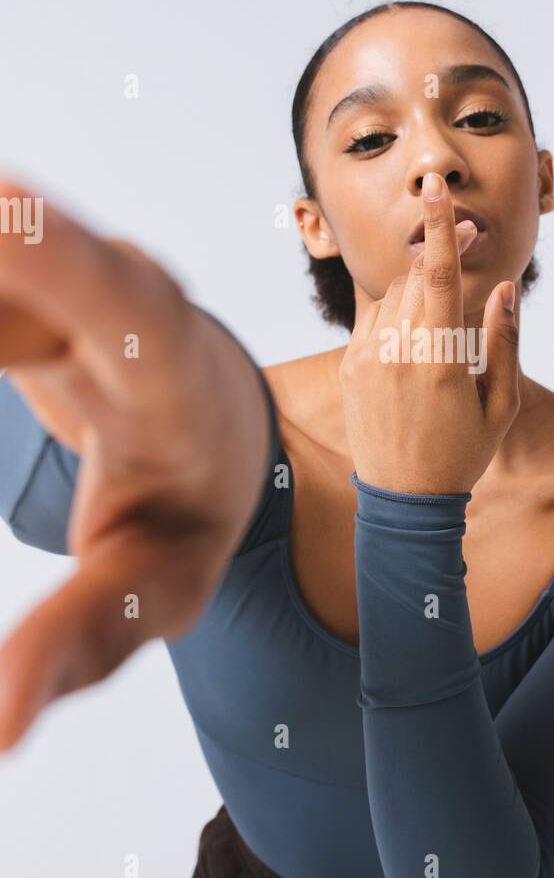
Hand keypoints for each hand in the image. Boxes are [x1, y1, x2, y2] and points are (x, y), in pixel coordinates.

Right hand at [0, 175, 271, 749]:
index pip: (124, 305)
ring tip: (0, 364)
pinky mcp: (34, 258)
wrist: (208, 430)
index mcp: (170, 376)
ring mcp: (78, 263)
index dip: (51, 254)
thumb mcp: (151, 587)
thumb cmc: (189, 510)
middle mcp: (127, 297)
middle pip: (27, 239)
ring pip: (1, 233)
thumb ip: (80, 644)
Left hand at [338, 171, 519, 495]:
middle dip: (440, 247)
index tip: (437, 188)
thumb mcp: (501, 405)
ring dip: (420, 283)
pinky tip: (416, 329)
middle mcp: (398, 351)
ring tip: (443, 307)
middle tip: (467, 230)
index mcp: (439, 358)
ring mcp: (367, 357)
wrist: (404, 500)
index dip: (439, 225)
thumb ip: (505, 341)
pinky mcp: (350, 366)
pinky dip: (396, 309)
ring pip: (393, 293)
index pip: (439, 274)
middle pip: (417, 275)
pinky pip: (373, 317)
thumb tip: (507, 287)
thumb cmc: (463, 453)